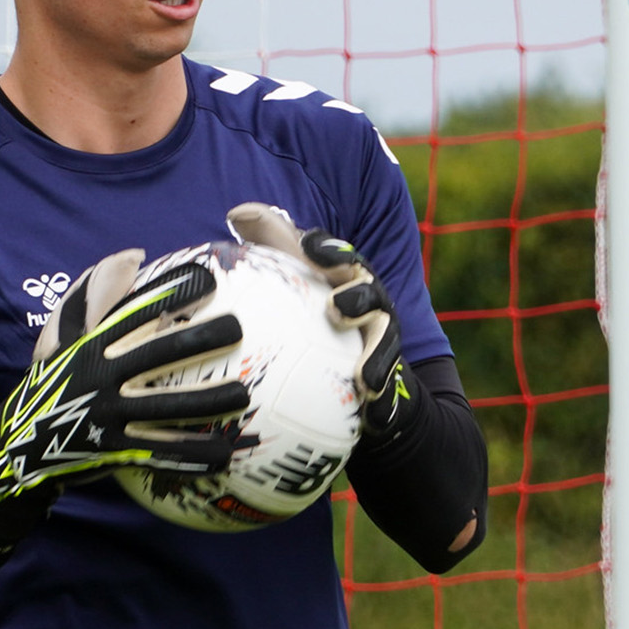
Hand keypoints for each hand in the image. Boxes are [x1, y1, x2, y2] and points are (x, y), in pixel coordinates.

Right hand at [0, 249, 249, 518]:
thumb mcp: (60, 334)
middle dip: (198, 339)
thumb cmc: (55, 380)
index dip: (171, 293)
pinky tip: (225, 454)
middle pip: (157, 354)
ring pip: (165, 408)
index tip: (210, 280)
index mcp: (91, 345)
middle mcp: (100, 376)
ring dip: (206, 401)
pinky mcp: (115, 452)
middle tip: (236, 327)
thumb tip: (136, 255)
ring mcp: (108, 416)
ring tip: (243, 394)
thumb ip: (93, 293)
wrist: (19, 446)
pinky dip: (192, 457)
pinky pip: (160, 455)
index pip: (135, 312)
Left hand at [227, 203, 413, 438]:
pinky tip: (372, 418)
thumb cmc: (315, 313)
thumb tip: (238, 209)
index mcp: (345, 277)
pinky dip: (382, 405)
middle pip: (370, 294)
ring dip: (378, 357)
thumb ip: (271, 244)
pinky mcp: (390, 378)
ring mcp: (383, 340)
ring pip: (386, 343)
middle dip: (360, 297)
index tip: (306, 248)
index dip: (326, 249)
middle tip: (337, 308)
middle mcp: (370, 303)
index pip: (338, 256)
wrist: (358, 370)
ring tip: (365, 377)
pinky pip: (390, 394)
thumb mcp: (293, 280)